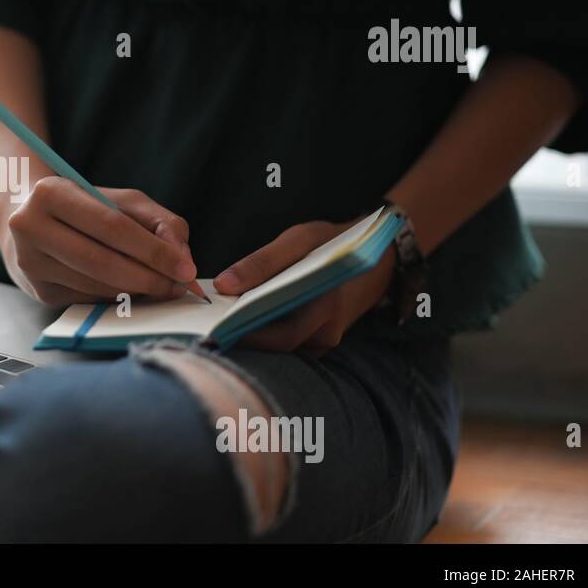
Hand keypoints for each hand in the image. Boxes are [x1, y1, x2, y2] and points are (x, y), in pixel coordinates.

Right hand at [0, 177, 201, 305]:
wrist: (31, 220)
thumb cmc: (84, 207)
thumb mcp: (121, 201)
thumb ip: (159, 222)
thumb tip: (182, 259)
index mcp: (51, 193)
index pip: (111, 226)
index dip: (153, 250)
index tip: (186, 268)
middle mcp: (31, 227)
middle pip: (101, 261)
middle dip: (148, 278)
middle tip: (178, 287)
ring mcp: (31, 262)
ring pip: (95, 285)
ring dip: (136, 292)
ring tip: (162, 288)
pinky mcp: (39, 290)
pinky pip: (89, 300)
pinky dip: (118, 298)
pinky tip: (133, 291)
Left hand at [214, 219, 394, 356]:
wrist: (375, 256)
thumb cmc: (333, 243)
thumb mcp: (300, 240)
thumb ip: (262, 262)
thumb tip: (224, 285)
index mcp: (326, 305)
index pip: (280, 336)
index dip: (246, 336)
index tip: (214, 328)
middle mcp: (328, 331)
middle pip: (277, 346)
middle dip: (243, 336)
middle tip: (211, 325)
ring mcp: (325, 340)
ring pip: (281, 347)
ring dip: (253, 334)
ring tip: (225, 317)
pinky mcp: (319, 340)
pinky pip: (288, 342)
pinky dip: (266, 332)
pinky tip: (245, 317)